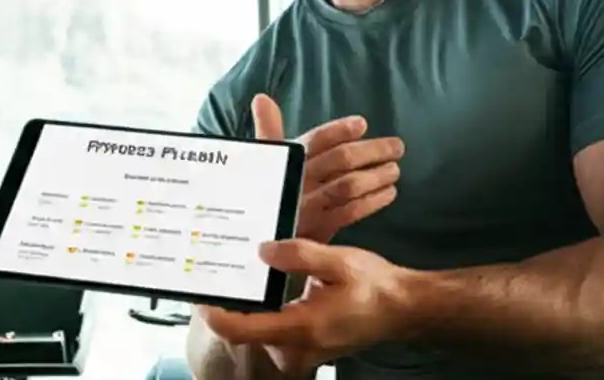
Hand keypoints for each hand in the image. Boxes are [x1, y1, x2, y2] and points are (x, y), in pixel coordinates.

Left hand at [199, 239, 411, 375]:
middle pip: (245, 333)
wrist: (403, 309)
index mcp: (301, 327)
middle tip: (214, 272)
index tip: (200, 289)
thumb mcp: (338, 262)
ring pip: (258, 334)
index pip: (241, 330)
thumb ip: (299, 255)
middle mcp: (297, 347)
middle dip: (228, 306)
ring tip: (233, 275)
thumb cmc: (373, 285)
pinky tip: (261, 287)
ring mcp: (302, 352)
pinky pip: (274, 334)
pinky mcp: (307, 348)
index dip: (214, 313)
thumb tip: (261, 250)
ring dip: (245, 310)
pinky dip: (263, 314)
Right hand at [252, 94, 402, 243]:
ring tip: (395, 170)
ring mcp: (308, 207)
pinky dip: (373, 201)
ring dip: (376, 176)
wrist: (262, 239)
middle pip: (340, 160)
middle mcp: (297, 181)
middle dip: (372, 151)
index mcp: (287, 160)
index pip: (315, 140)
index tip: (363, 124)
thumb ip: (270, 129)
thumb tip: (261, 97)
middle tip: (397, 147)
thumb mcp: (267, 161)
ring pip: (349, 185)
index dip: (339, 130)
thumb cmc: (269, 191)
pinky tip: (389, 193)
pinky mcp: (318, 230)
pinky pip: (351, 212)